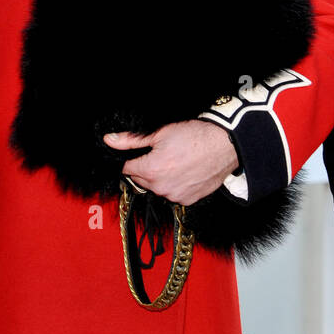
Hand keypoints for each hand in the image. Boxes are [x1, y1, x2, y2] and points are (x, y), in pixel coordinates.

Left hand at [104, 120, 238, 205]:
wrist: (225, 145)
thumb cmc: (193, 135)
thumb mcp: (159, 133)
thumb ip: (131, 140)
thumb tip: (109, 140)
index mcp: (150, 170)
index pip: (126, 169)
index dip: (132, 159)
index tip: (141, 153)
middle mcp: (161, 188)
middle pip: (141, 180)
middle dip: (146, 168)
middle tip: (162, 154)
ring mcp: (175, 196)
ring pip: (157, 188)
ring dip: (160, 178)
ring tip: (176, 162)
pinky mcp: (189, 200)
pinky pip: (173, 194)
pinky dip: (175, 185)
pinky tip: (185, 172)